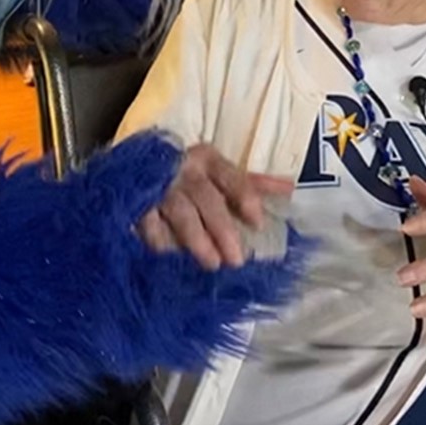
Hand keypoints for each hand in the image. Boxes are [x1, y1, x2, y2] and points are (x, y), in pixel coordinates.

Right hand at [137, 143, 292, 269]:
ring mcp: (160, 188)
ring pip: (181, 215)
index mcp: (208, 160)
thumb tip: (289, 189)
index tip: (258, 223)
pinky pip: (149, 225)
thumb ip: (251, 183)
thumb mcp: (218, 171)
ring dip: (196, 240)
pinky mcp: (138, 205)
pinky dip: (160, 242)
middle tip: (236, 260)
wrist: (136, 169)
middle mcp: (185, 172)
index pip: (232, 178)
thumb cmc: (189, 173)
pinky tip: (172, 259)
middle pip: (208, 200)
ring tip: (212, 264)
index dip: (246, 199)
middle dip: (223, 230)